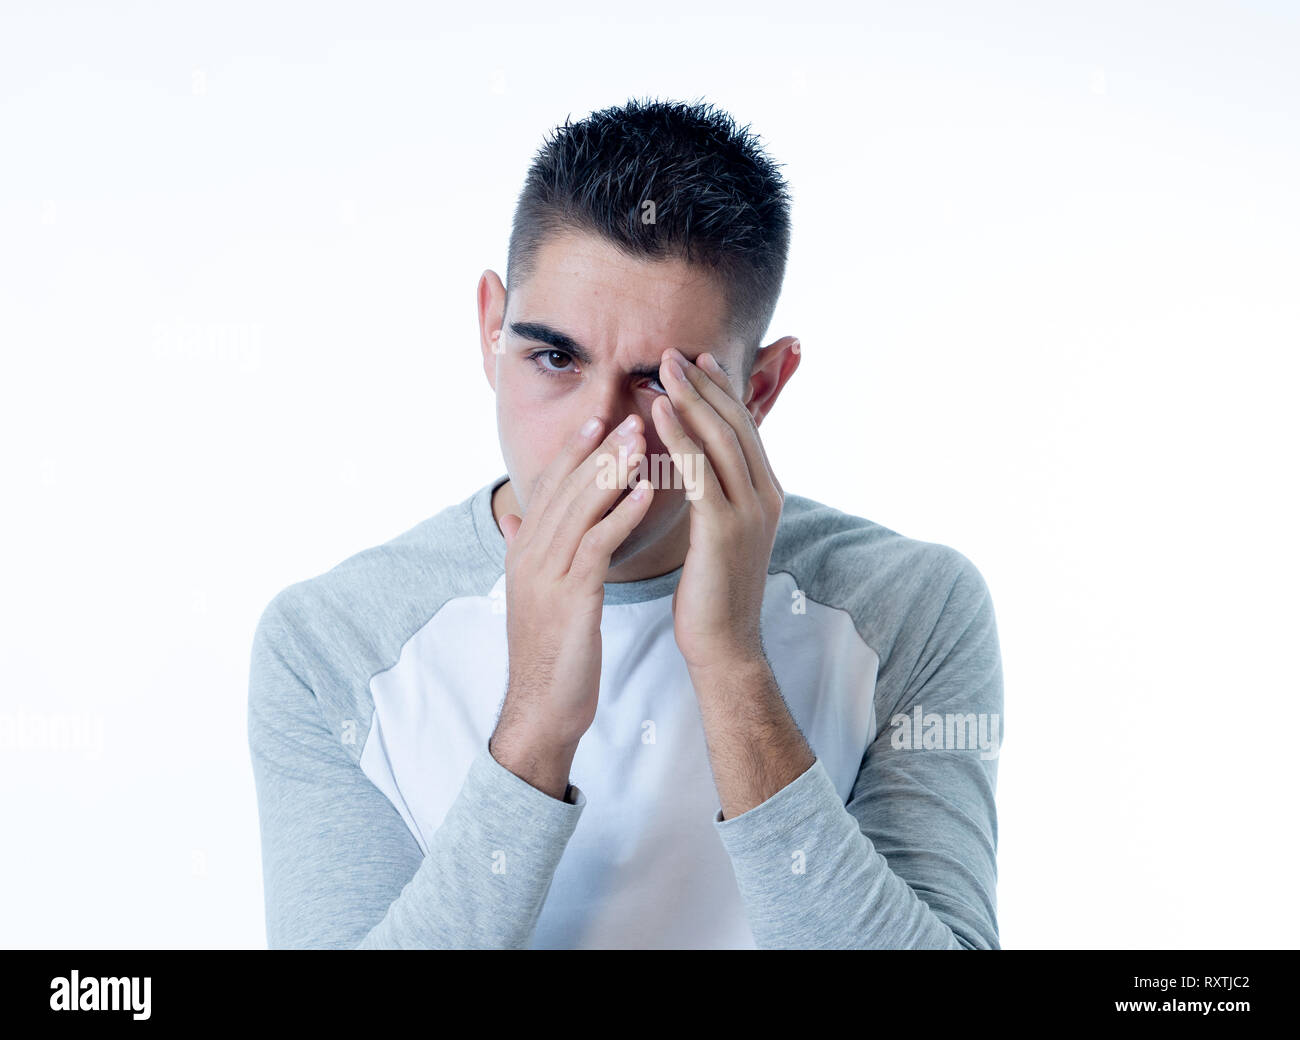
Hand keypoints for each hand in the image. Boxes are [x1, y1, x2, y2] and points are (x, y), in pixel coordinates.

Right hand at [490, 412, 652, 793]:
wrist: (542, 706)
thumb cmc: (548, 651)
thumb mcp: (534, 593)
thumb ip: (525, 549)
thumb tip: (513, 517)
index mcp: (524, 550)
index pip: (549, 487)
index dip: (574, 451)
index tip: (598, 419)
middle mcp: (530, 554)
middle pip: (565, 487)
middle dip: (597, 449)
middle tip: (629, 414)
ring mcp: (547, 573)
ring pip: (581, 507)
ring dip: (613, 469)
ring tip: (642, 438)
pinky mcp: (571, 596)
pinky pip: (598, 544)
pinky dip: (622, 513)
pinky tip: (647, 492)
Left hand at [651, 347, 783, 672]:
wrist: (723, 644)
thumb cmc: (712, 590)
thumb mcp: (721, 532)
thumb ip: (717, 493)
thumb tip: (697, 460)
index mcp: (767, 493)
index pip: (745, 427)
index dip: (722, 390)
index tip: (697, 359)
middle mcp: (766, 496)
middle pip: (736, 424)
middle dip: (704, 384)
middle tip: (673, 352)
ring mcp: (750, 512)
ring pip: (721, 440)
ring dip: (690, 399)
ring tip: (662, 369)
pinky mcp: (724, 529)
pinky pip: (699, 471)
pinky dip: (678, 437)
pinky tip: (656, 414)